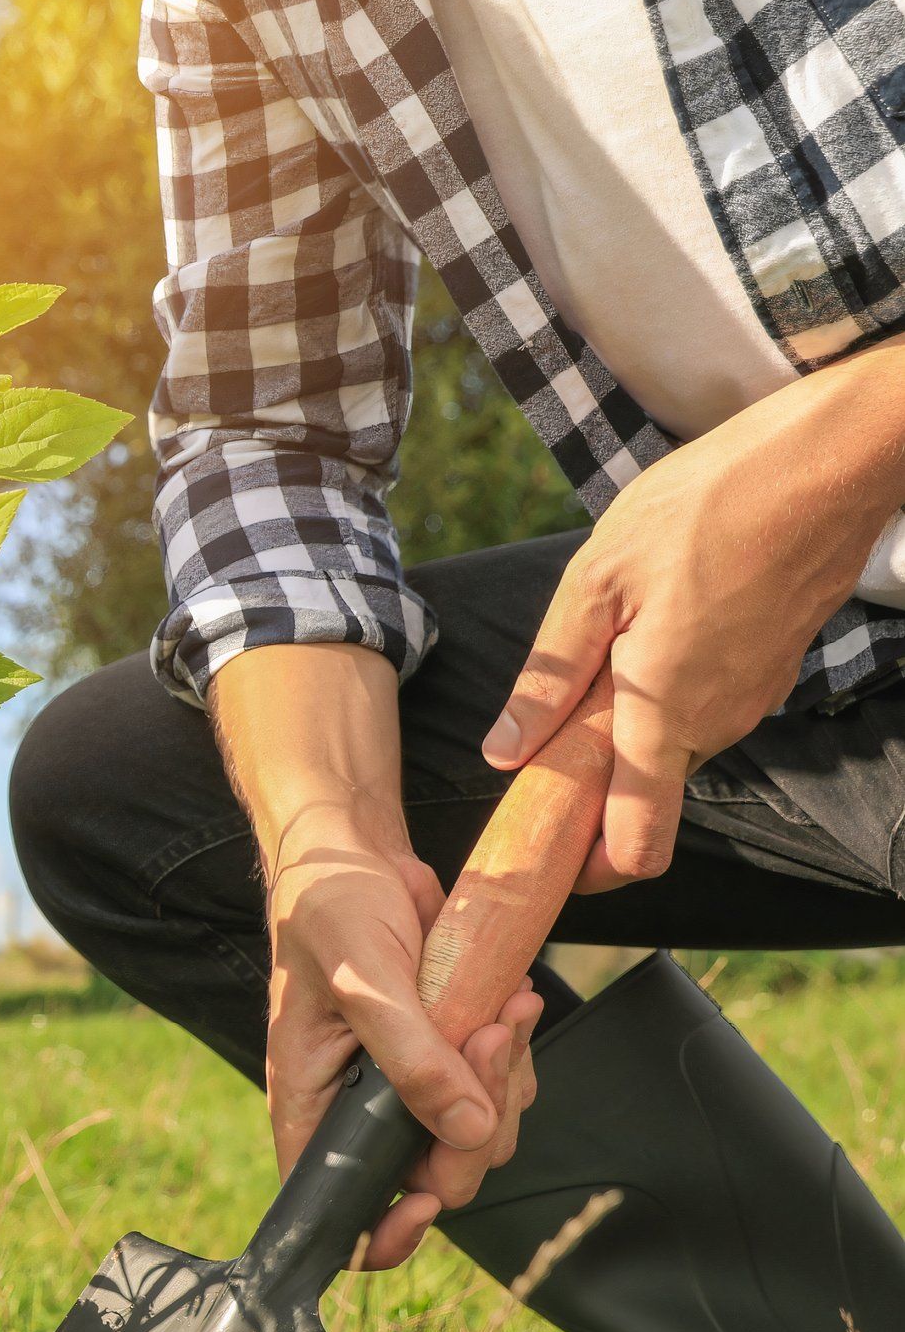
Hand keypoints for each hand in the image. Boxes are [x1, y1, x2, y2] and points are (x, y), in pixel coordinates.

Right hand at [265, 802, 542, 1267]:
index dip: (386, 1232)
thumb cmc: (331, 912)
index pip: (338, 1210)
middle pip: (435, 1176)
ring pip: (480, 1133)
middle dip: (476, 1122)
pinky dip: (517, 1050)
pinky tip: (512, 999)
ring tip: (502, 1007)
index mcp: (313, 1108)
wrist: (356, 858)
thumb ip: (411, 1058)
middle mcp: (360, 1111)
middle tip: (489, 1040)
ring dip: (506, 1075)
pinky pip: (503, 1087)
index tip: (429, 1202)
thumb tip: (468, 1130)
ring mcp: (410, 1086)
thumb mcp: (364, 980)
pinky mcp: (451, 1056)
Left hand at [484, 349, 904, 890]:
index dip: (586, 870)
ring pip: (672, 745)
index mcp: (665, 719)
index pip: (636, 847)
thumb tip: (503, 755)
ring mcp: (750, 698)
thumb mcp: (594, 584)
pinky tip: (644, 628)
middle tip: (541, 732)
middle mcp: (717, 726)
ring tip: (594, 655)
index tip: (542, 855)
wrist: (827, 462)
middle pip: (644, 796)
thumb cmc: (705, 509)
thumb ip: (549, 679)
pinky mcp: (768, 668)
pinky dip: (662, 693)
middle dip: (590, 782)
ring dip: (624, 726)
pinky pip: (702, 706)